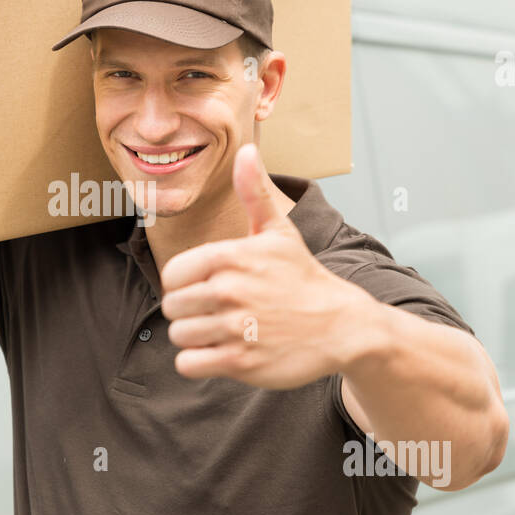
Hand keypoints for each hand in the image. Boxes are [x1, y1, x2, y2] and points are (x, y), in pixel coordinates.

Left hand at [160, 143, 378, 388]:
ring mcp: (236, 328)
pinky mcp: (241, 362)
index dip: (183, 283)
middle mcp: (230, 290)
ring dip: (196, 337)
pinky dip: (199, 362)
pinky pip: (189, 363)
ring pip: (179, 335)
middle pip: (172, 306)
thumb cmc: (302, 278)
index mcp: (231, 256)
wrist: (342, 325)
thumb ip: (254, 193)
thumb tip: (246, 150)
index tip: (205, 288)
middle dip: (189, 312)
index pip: (172, 274)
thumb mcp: (278, 232)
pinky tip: (222, 352)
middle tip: (217, 313)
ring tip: (222, 332)